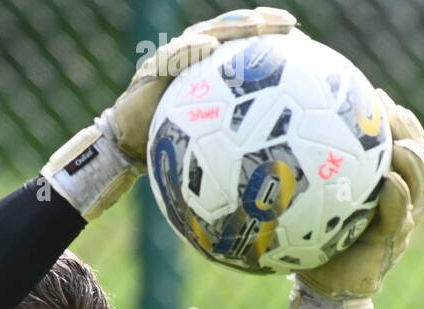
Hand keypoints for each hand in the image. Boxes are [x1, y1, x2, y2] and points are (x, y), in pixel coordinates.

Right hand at [41, 7, 300, 219]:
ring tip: (252, 27)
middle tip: (286, 26)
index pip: (242, 46)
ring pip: (204, 34)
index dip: (269, 37)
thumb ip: (230, 144)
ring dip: (229, 29)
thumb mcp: (206, 148)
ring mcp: (171, 60)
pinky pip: (171, 57)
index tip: (298, 36)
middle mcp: (192, 58)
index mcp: (208, 72)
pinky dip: (190, 51)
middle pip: (229, 31)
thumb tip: (271, 168)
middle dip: (257, 24)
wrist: (125, 150)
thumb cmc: (167, 150)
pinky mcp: (150, 70)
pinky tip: (210, 49)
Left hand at [296, 91, 423, 299]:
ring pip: (419, 185)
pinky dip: (396, 197)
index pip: (402, 143)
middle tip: (388, 110)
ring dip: (411, 160)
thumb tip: (276, 140)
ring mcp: (401, 222)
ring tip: (397, 142)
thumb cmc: (313, 243)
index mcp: (387, 185)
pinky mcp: (390, 244)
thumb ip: (312, 176)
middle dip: (407, 130)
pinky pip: (399, 216)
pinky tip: (387, 181)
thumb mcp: (315, 203)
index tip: (376, 95)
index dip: (397, 118)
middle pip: (417, 157)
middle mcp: (401, 200)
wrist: (322, 289)